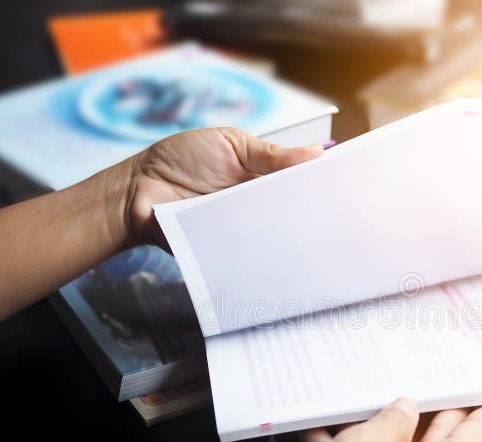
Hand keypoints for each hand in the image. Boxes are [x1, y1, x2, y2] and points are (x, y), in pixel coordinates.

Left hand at [108, 128, 322, 247]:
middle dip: (310, 213)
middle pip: (292, 212)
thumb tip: (317, 153)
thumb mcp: (231, 144)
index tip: (345, 189)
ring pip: (275, 235)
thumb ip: (271, 153)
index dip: (320, 185)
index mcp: (262, 177)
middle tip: (336, 218)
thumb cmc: (181, 159)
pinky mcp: (228, 250)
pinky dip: (263, 255)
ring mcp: (243, 229)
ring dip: (289, 234)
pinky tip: (279, 256)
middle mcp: (256, 204)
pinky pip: (251, 254)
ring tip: (313, 239)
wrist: (136, 190)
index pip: (298, 183)